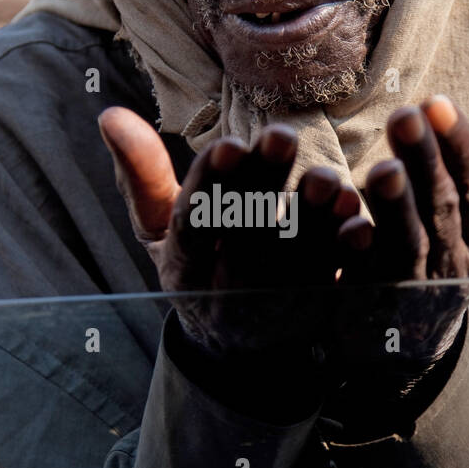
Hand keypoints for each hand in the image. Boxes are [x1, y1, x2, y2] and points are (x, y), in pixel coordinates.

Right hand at [98, 108, 359, 358]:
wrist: (241, 354)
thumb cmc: (200, 266)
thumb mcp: (163, 231)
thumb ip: (142, 176)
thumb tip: (110, 114)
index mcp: (184, 270)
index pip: (192, 228)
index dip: (209, 188)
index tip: (228, 145)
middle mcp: (225, 295)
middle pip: (245, 239)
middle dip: (264, 188)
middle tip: (283, 136)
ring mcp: (273, 310)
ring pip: (294, 263)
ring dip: (312, 219)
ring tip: (326, 177)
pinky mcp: (316, 316)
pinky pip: (335, 285)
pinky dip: (345, 254)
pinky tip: (359, 222)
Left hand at [329, 84, 468, 409]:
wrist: (410, 346)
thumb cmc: (441, 255)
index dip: (460, 144)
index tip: (436, 100)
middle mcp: (455, 265)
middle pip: (443, 209)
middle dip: (426, 162)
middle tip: (404, 116)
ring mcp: (416, 292)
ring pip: (409, 246)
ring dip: (396, 207)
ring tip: (381, 169)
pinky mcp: (373, 313)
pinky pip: (366, 282)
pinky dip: (358, 255)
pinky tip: (345, 228)